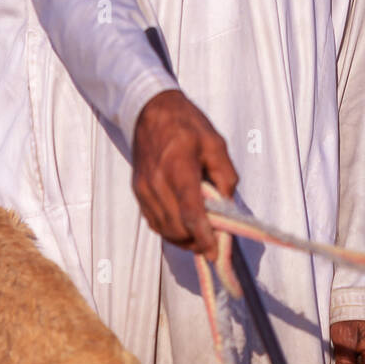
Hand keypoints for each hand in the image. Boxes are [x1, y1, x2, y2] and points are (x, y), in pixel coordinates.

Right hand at [132, 89, 237, 259]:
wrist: (150, 110)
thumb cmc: (186, 124)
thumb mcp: (215, 143)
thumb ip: (225, 175)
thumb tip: (226, 205)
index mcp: (179, 168)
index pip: (190, 214)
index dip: (204, 237)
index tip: (215, 252)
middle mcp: (157, 183)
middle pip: (176, 227)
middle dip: (195, 240)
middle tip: (213, 240)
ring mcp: (144, 189)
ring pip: (163, 229)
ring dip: (182, 238)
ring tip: (200, 235)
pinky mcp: (137, 191)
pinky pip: (153, 221)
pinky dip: (169, 229)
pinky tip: (183, 224)